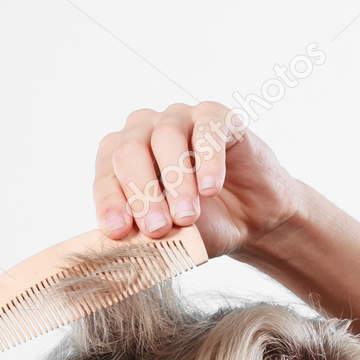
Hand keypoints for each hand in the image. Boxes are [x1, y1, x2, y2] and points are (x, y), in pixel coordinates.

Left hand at [91, 101, 302, 260]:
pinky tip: (211, 188)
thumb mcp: (172, 238)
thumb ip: (146, 236)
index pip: (106, 174)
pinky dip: (208, 161)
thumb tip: (121, 243)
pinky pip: (207, 130)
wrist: (252, 218)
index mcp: (123, 159)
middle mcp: (145, 131)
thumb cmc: (204, 223)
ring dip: (176, 180)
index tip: (119, 231)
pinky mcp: (216, 116)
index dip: (110, 202)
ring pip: (166, 136)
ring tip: (187, 216)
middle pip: (130, 150)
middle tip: (158, 228)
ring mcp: (179, 118)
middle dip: (143, 192)